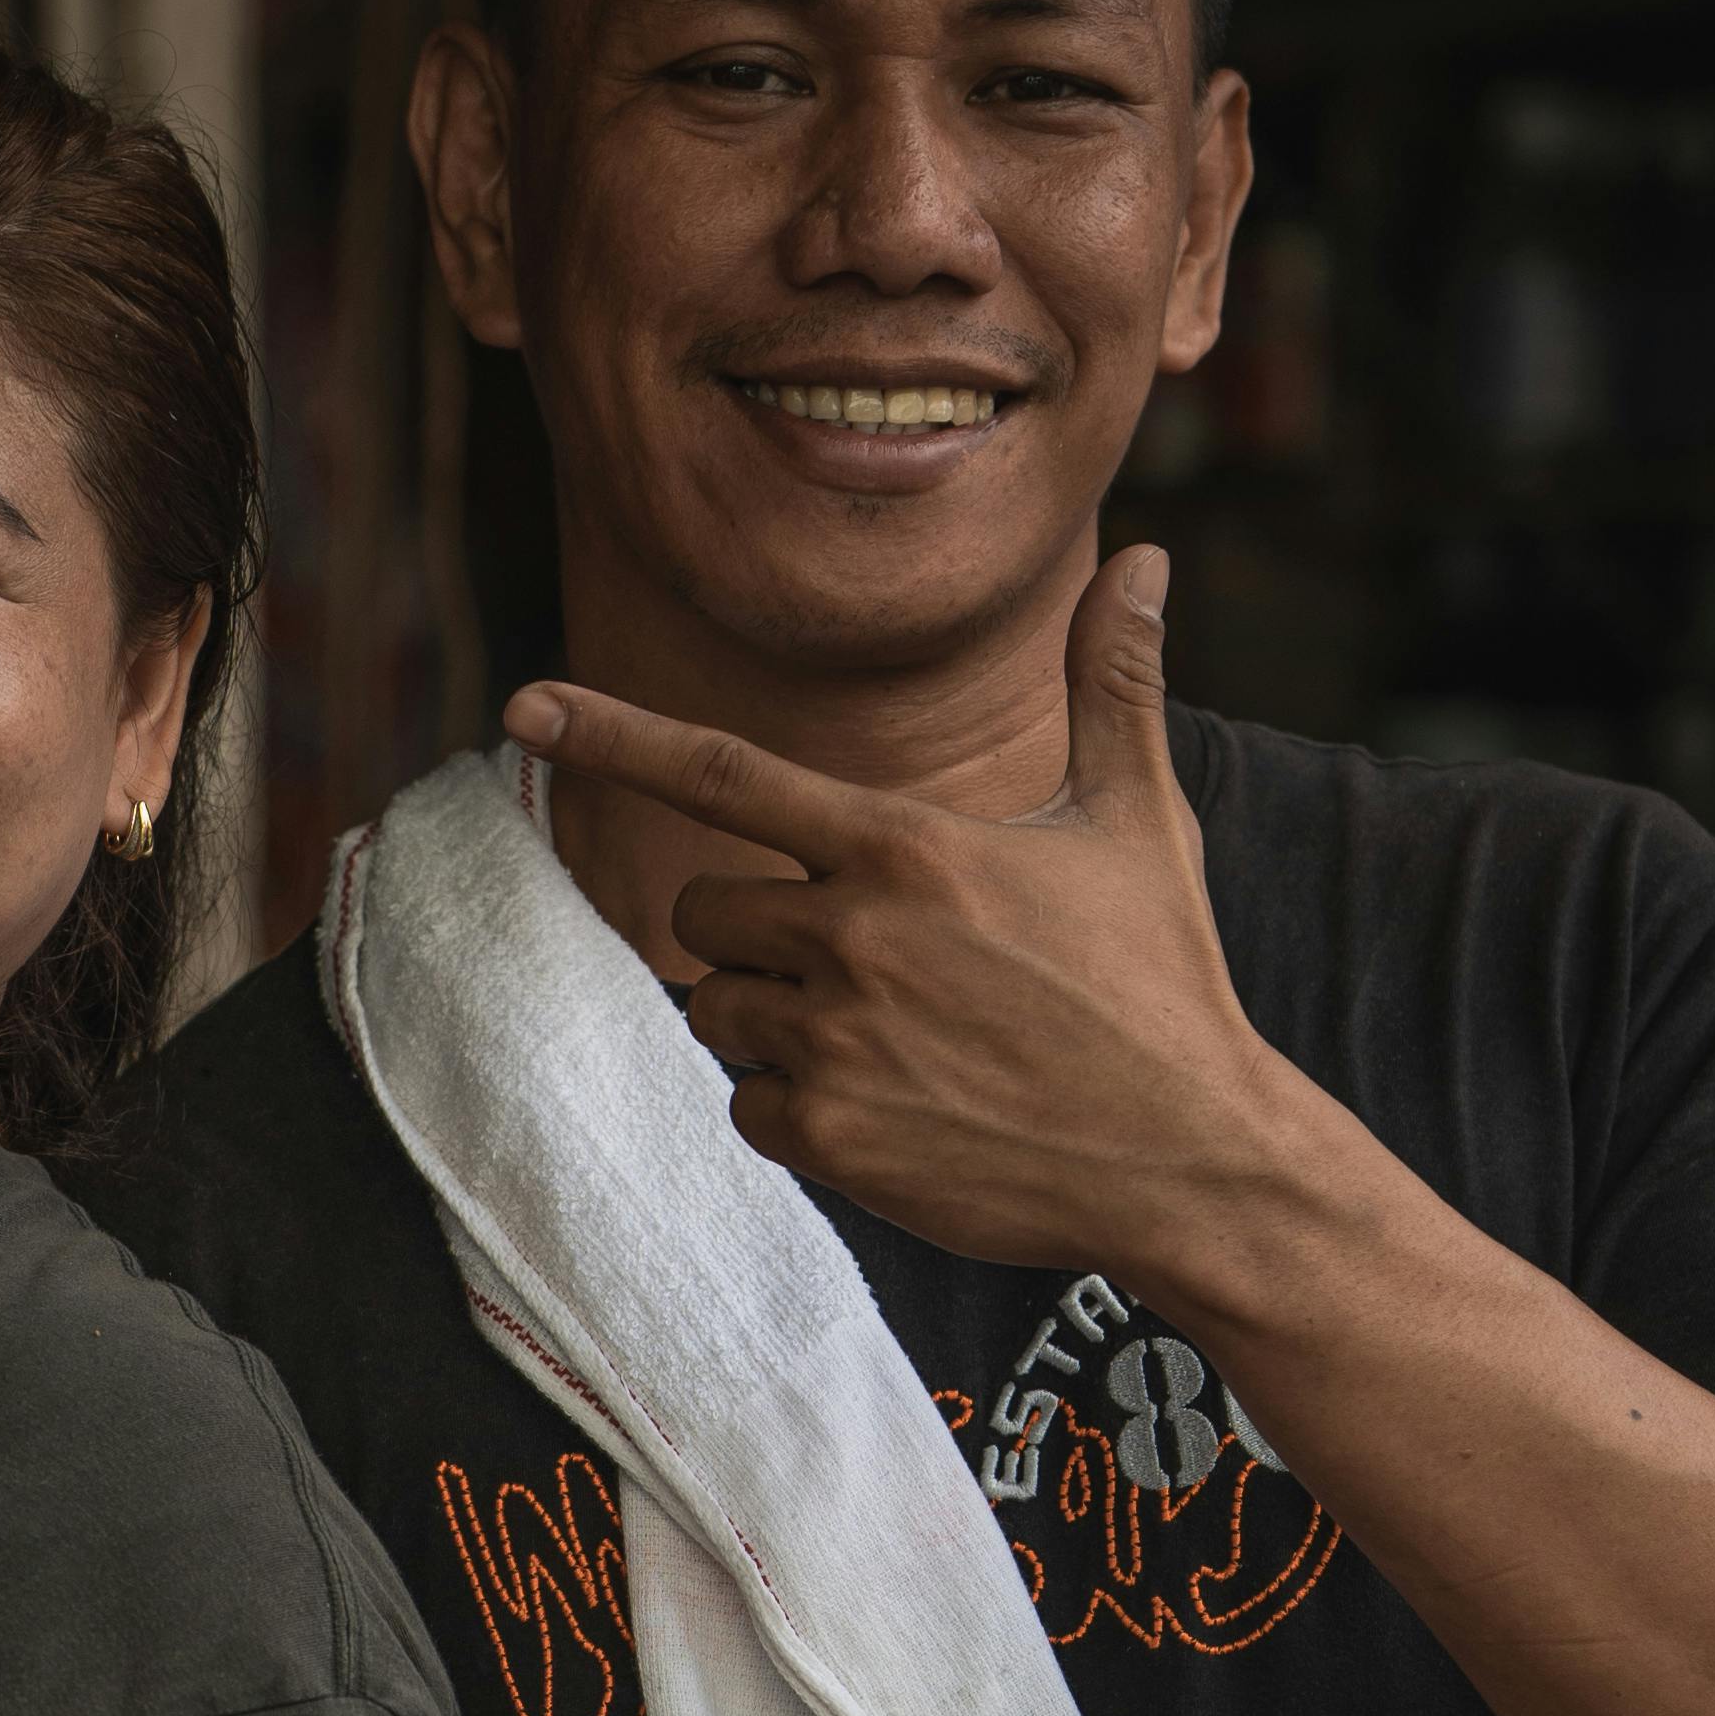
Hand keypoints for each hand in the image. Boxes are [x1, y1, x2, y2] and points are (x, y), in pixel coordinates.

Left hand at [509, 540, 1309, 1291]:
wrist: (1191, 1157)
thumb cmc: (1161, 982)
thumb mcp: (1139, 820)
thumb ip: (1113, 684)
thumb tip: (1147, 558)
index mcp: (904, 844)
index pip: (723, 773)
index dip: (612, 734)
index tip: (522, 705)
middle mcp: (852, 934)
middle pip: (705, 912)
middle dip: (755, 931)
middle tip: (868, 962)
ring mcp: (833, 1039)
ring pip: (719, 1011)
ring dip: (776, 1019)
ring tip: (899, 1036)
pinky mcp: (830, 1136)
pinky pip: (747, 1106)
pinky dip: (796, 1107)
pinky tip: (896, 1105)